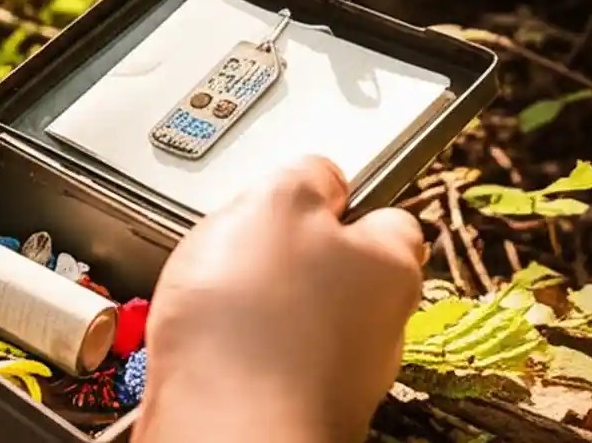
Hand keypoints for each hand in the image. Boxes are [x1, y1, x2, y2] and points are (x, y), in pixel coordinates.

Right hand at [135, 157, 424, 442]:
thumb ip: (306, 176)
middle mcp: (374, 325)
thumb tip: (319, 174)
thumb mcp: (277, 201)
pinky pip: (260, 358)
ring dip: (255, 304)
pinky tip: (203, 341)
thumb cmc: (255, 323)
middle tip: (246, 241)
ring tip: (215, 295)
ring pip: (294, 315)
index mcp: (388, 264)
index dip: (341, 199)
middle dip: (289, 253)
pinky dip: (232, 347)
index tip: (307, 191)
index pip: (387, 217)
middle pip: (335, 268)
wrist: (222, 428)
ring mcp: (334, 371)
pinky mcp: (288, 404)